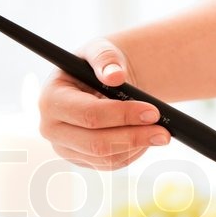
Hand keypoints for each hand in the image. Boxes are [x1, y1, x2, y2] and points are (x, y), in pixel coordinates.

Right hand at [38, 38, 170, 169]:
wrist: (99, 82)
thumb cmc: (98, 65)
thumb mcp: (101, 52)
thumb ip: (106, 58)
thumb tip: (115, 76)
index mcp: (51, 99)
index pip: (89, 115)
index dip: (123, 115)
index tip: (153, 112)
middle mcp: (51, 128)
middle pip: (97, 143)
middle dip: (135, 137)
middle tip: (164, 132)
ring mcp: (65, 148)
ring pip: (106, 158)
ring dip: (138, 147)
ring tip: (160, 133)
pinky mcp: (80, 160)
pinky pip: (110, 164)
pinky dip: (132, 153)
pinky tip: (145, 140)